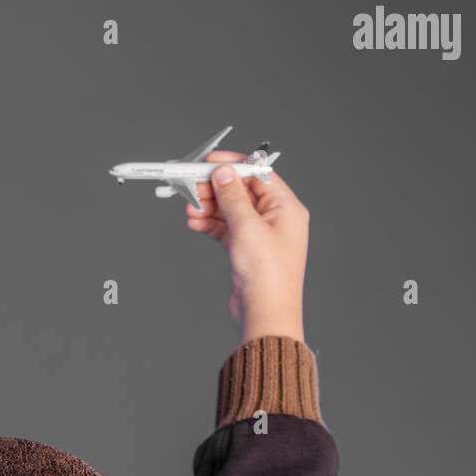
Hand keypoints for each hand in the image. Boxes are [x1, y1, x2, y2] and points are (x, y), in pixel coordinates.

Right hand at [185, 149, 308, 345]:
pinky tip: (194, 222)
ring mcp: (260, 236)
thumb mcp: (247, 227)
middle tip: (190, 186)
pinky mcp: (246, 250)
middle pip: (240, 192)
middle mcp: (275, 219)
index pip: (257, 175)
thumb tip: (223, 172)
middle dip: (214, 189)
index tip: (208, 161)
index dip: (232, 165)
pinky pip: (225, 229)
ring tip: (189, 208)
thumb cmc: (267, 276)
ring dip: (208, 207)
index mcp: (286, 208)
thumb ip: (233, 196)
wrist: (265, 314)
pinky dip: (209, 224)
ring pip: (230, 211)